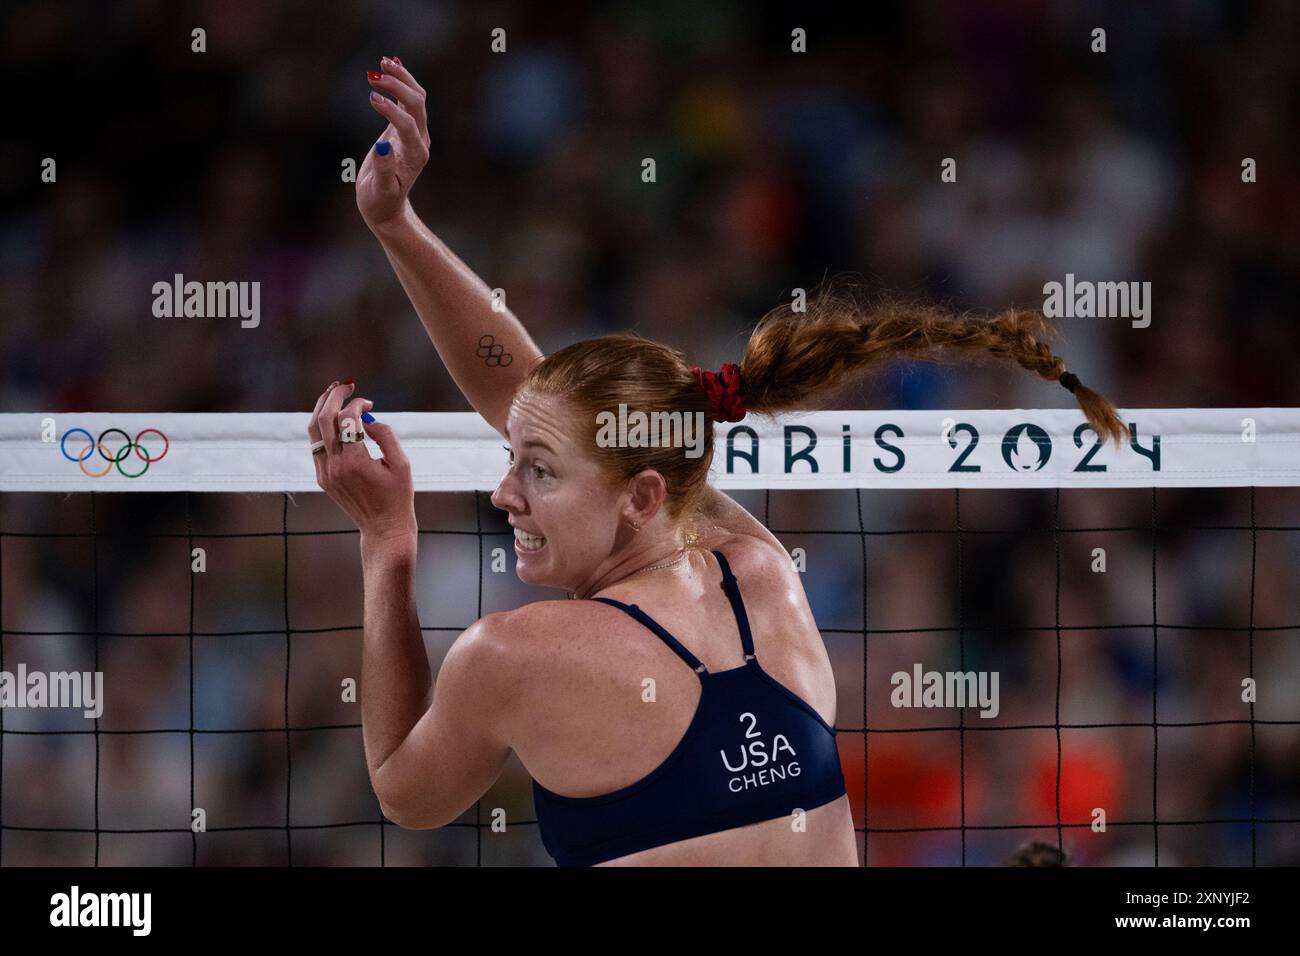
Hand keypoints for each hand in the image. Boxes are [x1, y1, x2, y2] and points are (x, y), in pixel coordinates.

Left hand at [308, 381, 415, 541]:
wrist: (383, 527)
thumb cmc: (398, 495)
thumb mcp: (401, 463)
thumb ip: (386, 435)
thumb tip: (368, 418)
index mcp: (356, 463)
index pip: (348, 420)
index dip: (358, 404)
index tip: (369, 403)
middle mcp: (336, 466)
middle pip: (324, 419)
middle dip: (334, 396)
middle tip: (347, 385)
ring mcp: (325, 472)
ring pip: (313, 431)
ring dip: (322, 408)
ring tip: (334, 394)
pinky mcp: (322, 477)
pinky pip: (317, 445)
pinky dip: (323, 427)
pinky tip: (334, 418)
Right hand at [357, 56, 430, 230]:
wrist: (387, 208)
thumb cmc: (381, 202)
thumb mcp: (380, 190)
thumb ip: (383, 169)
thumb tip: (383, 145)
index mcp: (415, 156)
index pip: (407, 124)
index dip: (391, 110)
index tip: (371, 97)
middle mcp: (420, 141)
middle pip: (416, 104)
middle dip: (398, 86)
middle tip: (373, 75)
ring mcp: (415, 133)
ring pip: (415, 98)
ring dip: (401, 79)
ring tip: (382, 62)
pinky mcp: (404, 129)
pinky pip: (408, 101)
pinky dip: (401, 83)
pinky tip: (391, 65)